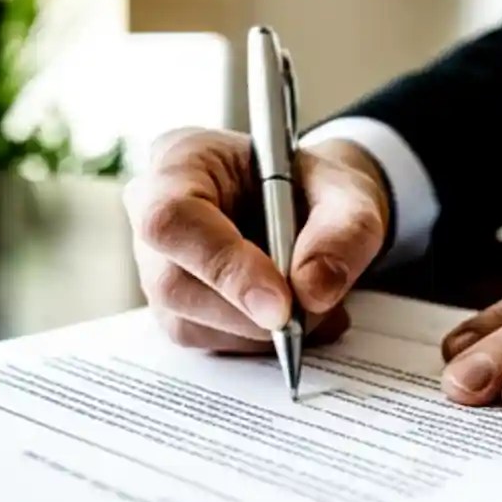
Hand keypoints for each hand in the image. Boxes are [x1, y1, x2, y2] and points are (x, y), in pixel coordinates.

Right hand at [123, 127, 389, 351]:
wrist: (308, 208)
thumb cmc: (315, 189)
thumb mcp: (350, 194)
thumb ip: (343, 233)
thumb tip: (313, 292)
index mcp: (183, 160)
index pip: (174, 218)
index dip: (224, 266)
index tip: (281, 304)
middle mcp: (152, 212)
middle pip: (172, 282)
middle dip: (246, 311)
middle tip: (307, 316)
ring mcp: (156, 264)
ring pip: (188, 322)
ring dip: (257, 330)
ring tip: (311, 308)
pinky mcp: (174, 307)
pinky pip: (205, 341)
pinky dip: (256, 341)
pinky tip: (291, 317)